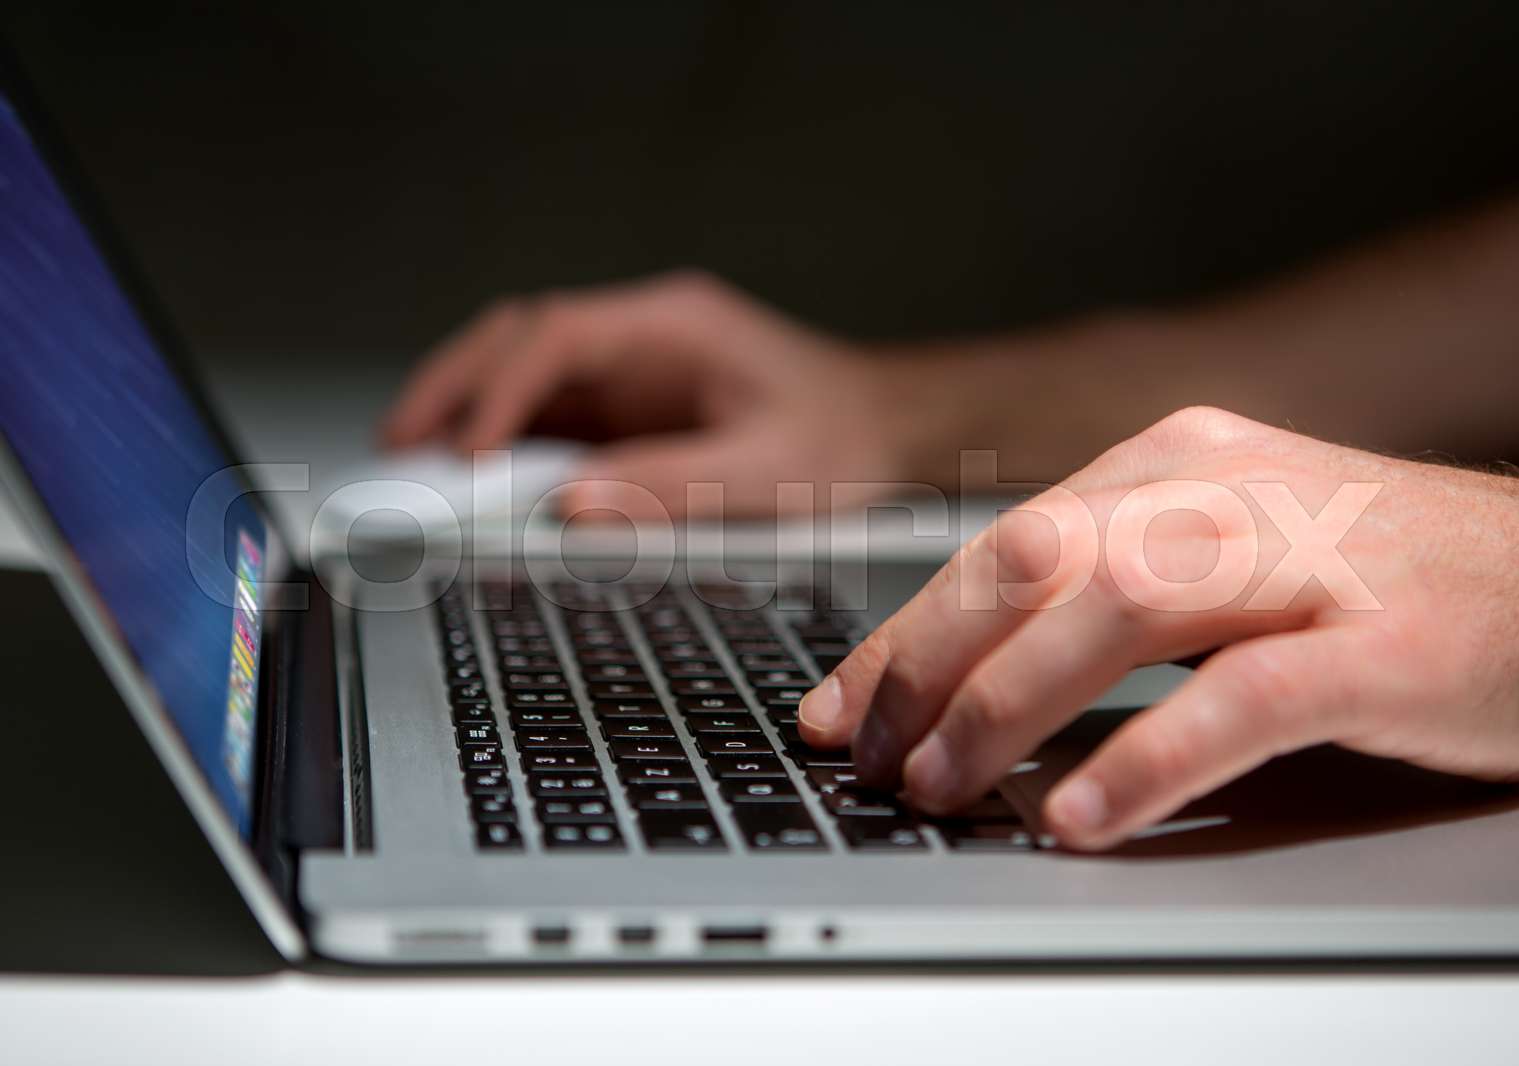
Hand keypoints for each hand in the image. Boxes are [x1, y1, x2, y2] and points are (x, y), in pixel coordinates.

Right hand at [381, 271, 902, 517]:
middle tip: (395, 448)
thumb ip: (668, 488)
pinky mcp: (637, 406)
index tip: (469, 457)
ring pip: (525, 371)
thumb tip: (569, 508)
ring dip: (468, 409)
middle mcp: (643, 336)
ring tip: (415, 464)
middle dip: (451, 388)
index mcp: (673, 326)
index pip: (556, 338)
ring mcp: (636, 368)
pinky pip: (555, 413)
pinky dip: (508, 442)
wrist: (895, 430)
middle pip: (519, 339)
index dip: (500, 393)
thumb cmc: (847, 439)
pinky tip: (480, 478)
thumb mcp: (767, 474)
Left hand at [798, 406, 1518, 849]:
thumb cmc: (1391, 579)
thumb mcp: (1236, 549)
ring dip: (1007, 703)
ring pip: (1118, 607)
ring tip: (946, 784)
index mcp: (1180, 460)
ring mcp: (1313, 558)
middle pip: (1034, 558)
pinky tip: (1081, 813)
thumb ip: (1119, 587)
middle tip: (873, 754)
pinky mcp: (1387, 641)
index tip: (841, 703)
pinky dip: (1148, 755)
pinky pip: (1243, 694)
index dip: (908, 630)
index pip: (1006, 542)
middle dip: (929, 663)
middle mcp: (1232, 486)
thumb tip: (978, 674)